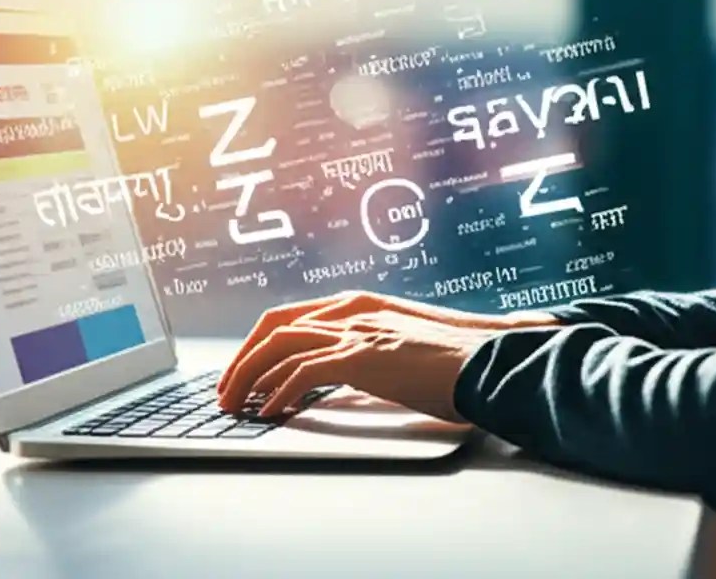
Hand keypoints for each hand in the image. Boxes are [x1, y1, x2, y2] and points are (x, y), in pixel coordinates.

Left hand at [217, 290, 556, 394]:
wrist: (491, 361)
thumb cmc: (456, 362)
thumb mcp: (403, 350)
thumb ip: (370, 355)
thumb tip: (342, 380)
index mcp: (360, 304)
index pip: (290, 316)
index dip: (258, 345)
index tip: (242, 371)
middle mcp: (353, 311)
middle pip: (274, 326)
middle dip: (241, 360)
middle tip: (225, 392)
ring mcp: (358, 331)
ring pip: (279, 346)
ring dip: (248, 377)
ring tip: (235, 406)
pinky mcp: (365, 357)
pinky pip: (303, 373)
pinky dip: (279, 392)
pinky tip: (270, 412)